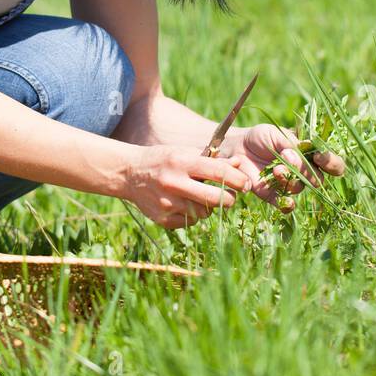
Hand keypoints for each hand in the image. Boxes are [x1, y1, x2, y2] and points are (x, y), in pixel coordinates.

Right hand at [121, 144, 253, 229]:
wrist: (129, 173)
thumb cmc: (164, 160)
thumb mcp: (185, 153)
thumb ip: (212, 161)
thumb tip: (239, 165)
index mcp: (182, 162)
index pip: (219, 173)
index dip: (238, 180)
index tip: (246, 184)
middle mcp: (174, 183)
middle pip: (216, 199)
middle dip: (228, 199)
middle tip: (229, 195)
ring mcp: (167, 203)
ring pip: (204, 213)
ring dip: (208, 207)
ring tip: (198, 196)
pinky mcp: (163, 219)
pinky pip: (190, 222)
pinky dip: (192, 215)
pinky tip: (184, 203)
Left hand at [222, 123, 345, 213]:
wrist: (237, 147)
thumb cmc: (261, 137)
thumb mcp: (276, 133)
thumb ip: (291, 144)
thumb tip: (300, 156)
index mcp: (310, 155)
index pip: (333, 164)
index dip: (332, 163)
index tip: (319, 156)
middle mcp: (304, 172)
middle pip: (317, 179)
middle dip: (305, 170)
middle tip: (287, 157)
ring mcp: (289, 184)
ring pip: (299, 188)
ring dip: (290, 180)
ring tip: (275, 169)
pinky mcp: (274, 195)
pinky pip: (285, 206)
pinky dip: (287, 205)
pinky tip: (285, 201)